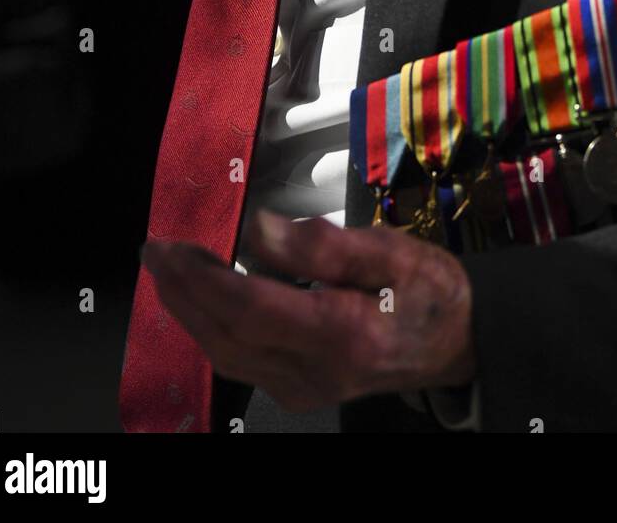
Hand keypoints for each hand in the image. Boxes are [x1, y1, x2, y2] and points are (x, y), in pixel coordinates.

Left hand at [141, 211, 475, 411]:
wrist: (460, 343)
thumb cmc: (430, 290)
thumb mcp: (391, 250)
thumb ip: (324, 242)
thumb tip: (259, 227)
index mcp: (342, 333)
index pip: (251, 308)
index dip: (202, 279)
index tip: (170, 247)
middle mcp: (316, 371)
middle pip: (227, 337)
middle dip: (182, 294)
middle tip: (155, 252)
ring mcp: (305, 388)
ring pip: (228, 356)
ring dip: (189, 313)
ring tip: (168, 272)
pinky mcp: (299, 390)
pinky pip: (242, 363)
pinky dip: (212, 330)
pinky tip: (202, 302)